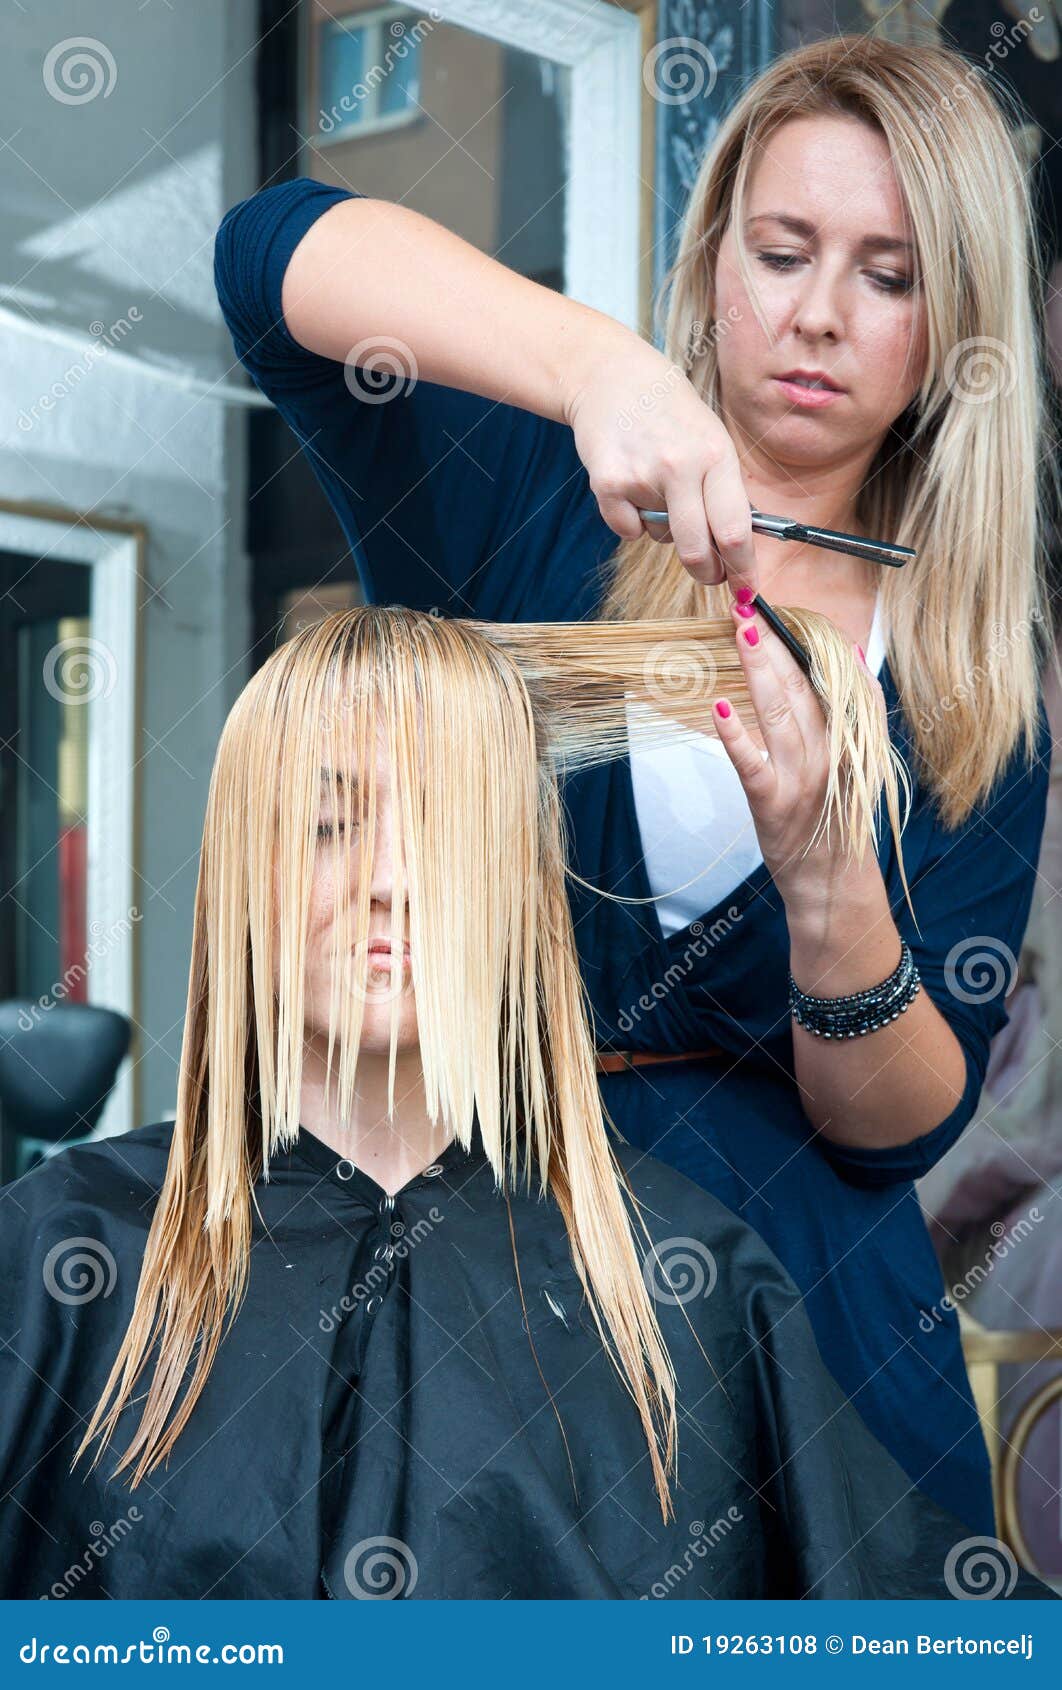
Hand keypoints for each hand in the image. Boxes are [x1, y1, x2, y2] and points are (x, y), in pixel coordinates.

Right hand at [562, 329, 757, 595]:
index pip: (735, 530)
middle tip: (709, 575)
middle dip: (707, 573)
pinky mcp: (608, 483)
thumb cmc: (673, 416)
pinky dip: (631, 520)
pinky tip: (631, 485)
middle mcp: (682, 466)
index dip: (743, 569)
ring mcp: (643, 475)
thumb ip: (725, 492)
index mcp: (717, 456)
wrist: (615, 379)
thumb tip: (737, 553)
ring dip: (665, 529)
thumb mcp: (712, 441)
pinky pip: (627, 531)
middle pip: (697, 551)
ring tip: (658, 485)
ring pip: (661, 538)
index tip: (747, 590)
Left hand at [710, 595, 885, 920]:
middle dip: (773, 642)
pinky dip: (735, 734)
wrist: (833, 883)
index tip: (778, 607)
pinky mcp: (773, 802)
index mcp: (846, 738)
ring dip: (758, 669)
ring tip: (741, 631)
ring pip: (778, 712)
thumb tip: (850, 653)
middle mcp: (827, 751)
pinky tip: (719, 705)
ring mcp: (801, 776)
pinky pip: (752, 762)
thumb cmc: (835, 819)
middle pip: (799, 685)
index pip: (824, 677)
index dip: (801, 640)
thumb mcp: (854, 761)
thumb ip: (854, 710)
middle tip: (748, 604)